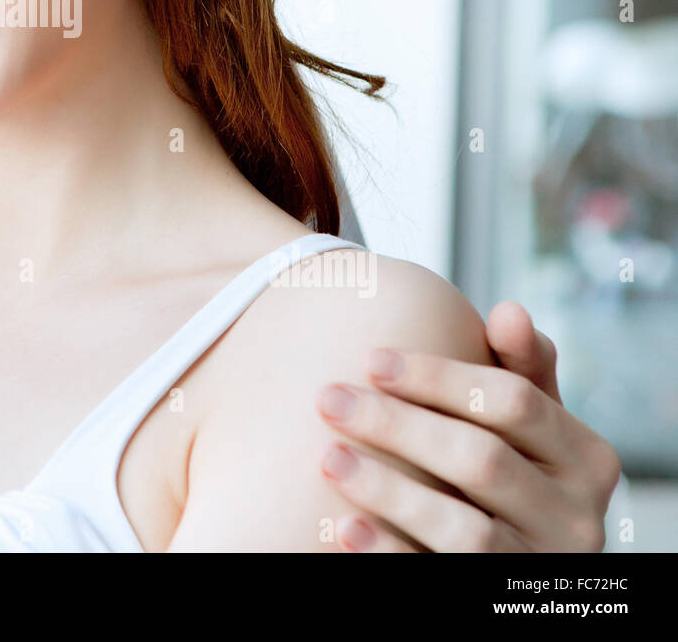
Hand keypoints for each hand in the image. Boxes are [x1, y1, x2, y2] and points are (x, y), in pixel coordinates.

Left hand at [315, 300, 621, 551]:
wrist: (520, 556)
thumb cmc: (515, 464)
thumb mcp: (531, 419)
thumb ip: (522, 367)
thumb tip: (510, 311)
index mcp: (586, 458)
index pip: (513, 403)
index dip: (438, 376)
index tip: (371, 357)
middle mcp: (575, 518)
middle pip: (480, 460)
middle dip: (397, 425)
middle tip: (329, 398)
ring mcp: (538, 566)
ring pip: (464, 529)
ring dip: (388, 491)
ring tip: (328, 458)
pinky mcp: (497, 604)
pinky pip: (440, 577)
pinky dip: (391, 552)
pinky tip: (346, 527)